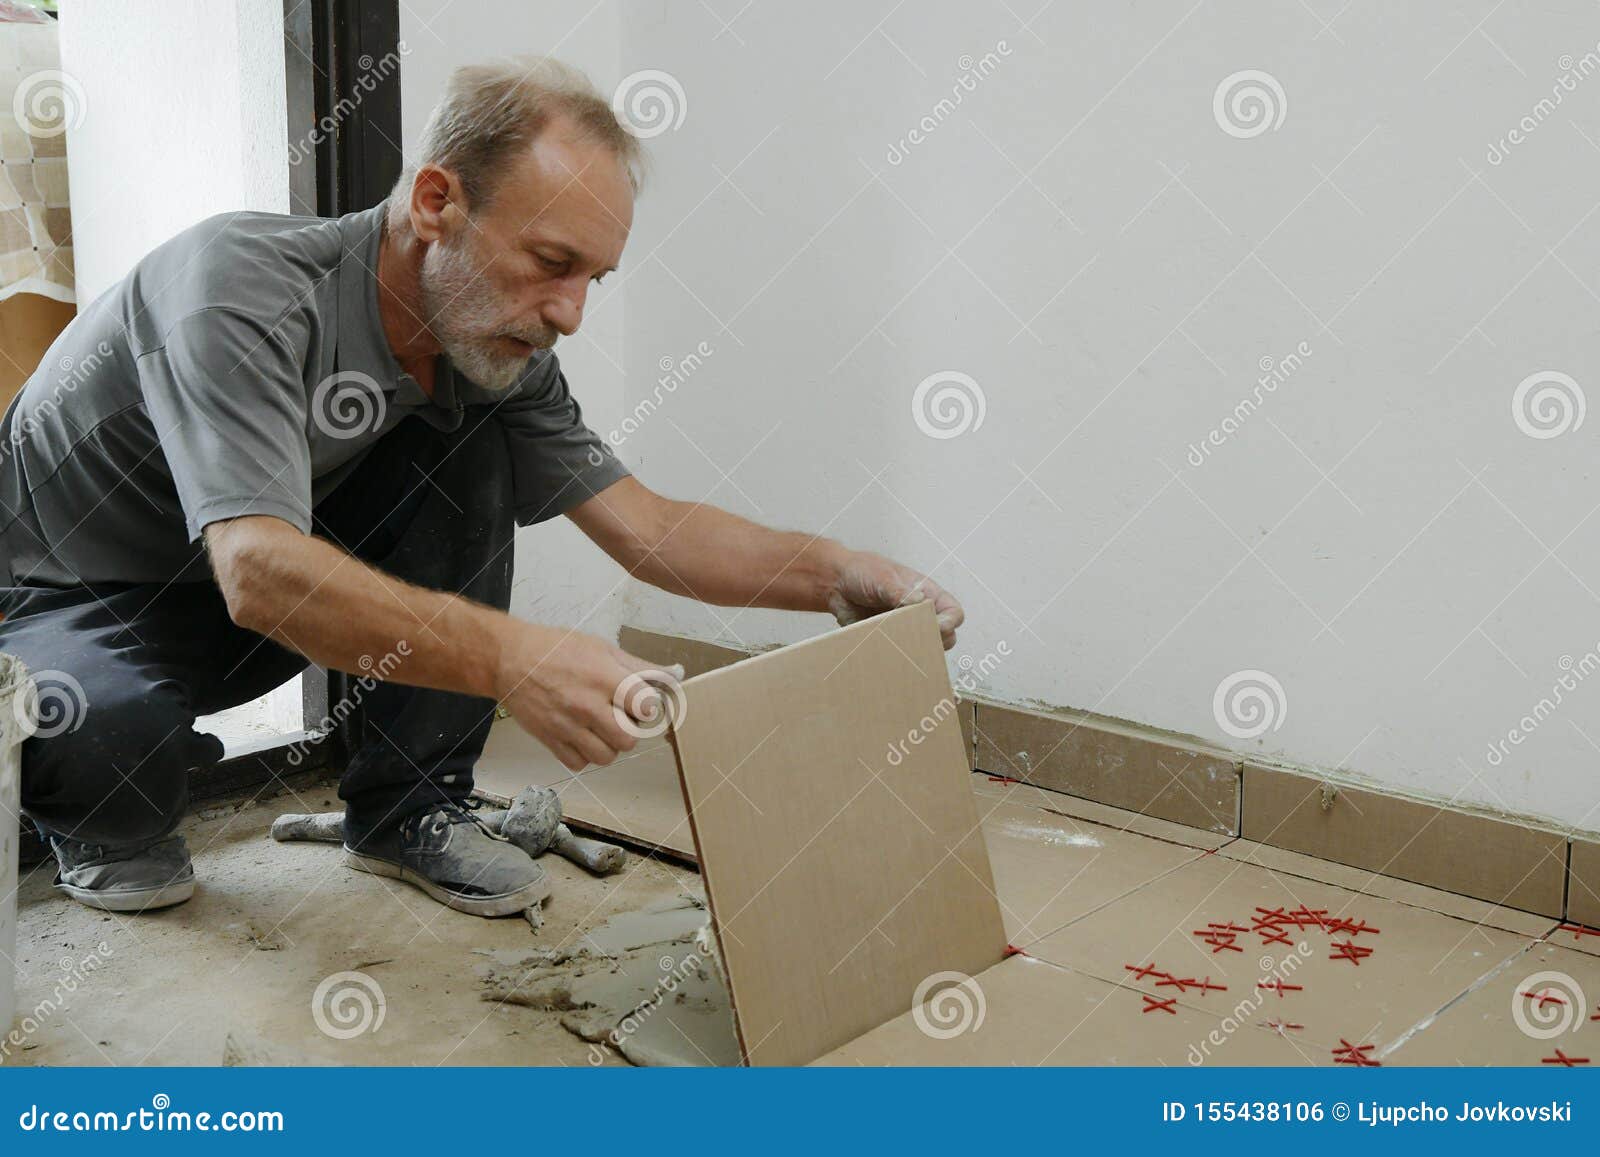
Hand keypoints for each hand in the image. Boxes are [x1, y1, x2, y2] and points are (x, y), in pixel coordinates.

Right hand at [495, 623, 665, 770]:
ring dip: (609, 745)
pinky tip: (582, 736)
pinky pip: (579, 763)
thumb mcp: (602, 648)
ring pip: (606, 757)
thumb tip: (675, 675)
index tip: (637, 702)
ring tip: (601, 728)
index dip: (646, 707)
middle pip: (628, 740)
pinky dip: (585, 754)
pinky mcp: (550, 739)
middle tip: (619, 717)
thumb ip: (639, 666)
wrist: (509, 659)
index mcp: (603, 678)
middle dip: (629, 730)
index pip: (645, 707)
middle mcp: (586, 705)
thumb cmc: (557, 649)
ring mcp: (566, 726)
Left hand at [827, 551, 963, 649]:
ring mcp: (906, 630)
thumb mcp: (882, 577)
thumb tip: (917, 601)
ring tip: (898, 646)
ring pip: (923, 650)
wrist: (837, 583)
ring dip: (914, 651)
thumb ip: (898, 591)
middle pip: (945, 637)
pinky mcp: (888, 641)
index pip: (953, 612)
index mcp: (927, 594)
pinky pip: (898, 656)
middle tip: (917, 639)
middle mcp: (920, 614)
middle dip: (935, 641)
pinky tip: (883, 653)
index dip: (950, 621)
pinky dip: (894, 658)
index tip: (937, 626)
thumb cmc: (864, 572)